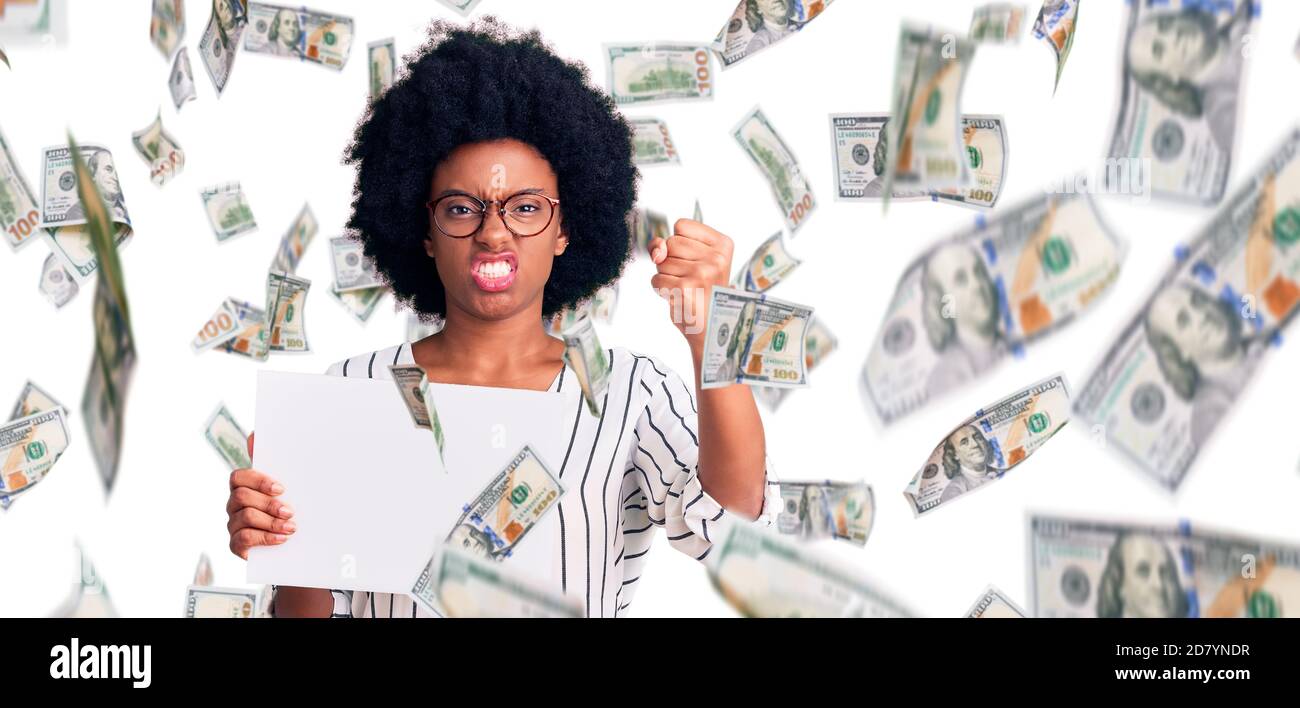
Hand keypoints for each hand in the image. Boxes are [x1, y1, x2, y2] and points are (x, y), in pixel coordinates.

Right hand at [226, 432, 294, 559]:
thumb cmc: (288, 507)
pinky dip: (265, 538)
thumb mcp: (288, 486)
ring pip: (245, 517)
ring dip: (271, 522)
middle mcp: (234, 504)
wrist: (294, 542)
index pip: (238, 476)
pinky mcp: (235, 545)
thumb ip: (274, 461)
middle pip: (241, 496)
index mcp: (244, 486)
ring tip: (292, 527)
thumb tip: (254, 434)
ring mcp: (233, 524)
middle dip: (268, 503)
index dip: (258, 481)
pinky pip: (243, 539)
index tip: (282, 488)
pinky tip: (282, 539)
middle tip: (290, 511)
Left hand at [649, 218, 733, 351]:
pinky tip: (679, 296)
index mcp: (723, 244)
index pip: (681, 225)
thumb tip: (657, 251)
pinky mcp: (685, 289)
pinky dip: (662, 289)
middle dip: (672, 260)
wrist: (711, 326)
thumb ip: (668, 243)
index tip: (696, 260)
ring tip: (687, 287)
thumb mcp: (693, 258)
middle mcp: (716, 258)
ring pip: (662, 262)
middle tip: (691, 277)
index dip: (679, 244)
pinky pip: (656, 280)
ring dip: (668, 276)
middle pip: (671, 242)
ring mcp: (701, 273)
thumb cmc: (702, 290)